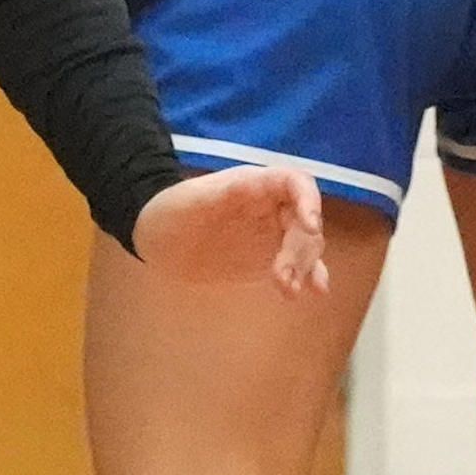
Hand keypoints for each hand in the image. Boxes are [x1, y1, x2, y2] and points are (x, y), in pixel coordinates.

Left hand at [131, 163, 329, 296]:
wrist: (159, 240)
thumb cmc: (172, 213)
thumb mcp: (191, 202)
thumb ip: (220, 195)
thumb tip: (249, 183)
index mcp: (255, 185)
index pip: (295, 183)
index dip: (309, 201)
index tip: (310, 227)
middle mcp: (272, 206)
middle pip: (305, 221)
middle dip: (299, 249)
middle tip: (281, 278)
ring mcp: (274, 233)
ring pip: (306, 245)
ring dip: (304, 267)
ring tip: (287, 291)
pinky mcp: (271, 257)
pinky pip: (299, 264)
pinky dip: (311, 275)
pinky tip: (316, 291)